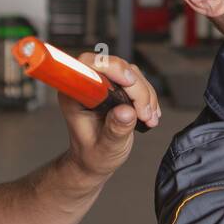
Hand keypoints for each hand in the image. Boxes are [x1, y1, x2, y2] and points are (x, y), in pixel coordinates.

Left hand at [58, 53, 160, 179]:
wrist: (95, 159)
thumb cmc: (92, 153)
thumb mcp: (105, 148)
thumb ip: (115, 130)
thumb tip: (126, 111)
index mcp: (75, 95)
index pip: (88, 65)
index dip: (110, 67)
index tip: (129, 83)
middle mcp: (87, 84)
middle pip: (115, 67)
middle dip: (136, 89)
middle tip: (144, 113)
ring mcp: (103, 83)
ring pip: (130, 72)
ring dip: (145, 95)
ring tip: (148, 118)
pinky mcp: (116, 86)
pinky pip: (137, 81)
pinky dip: (147, 97)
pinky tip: (149, 114)